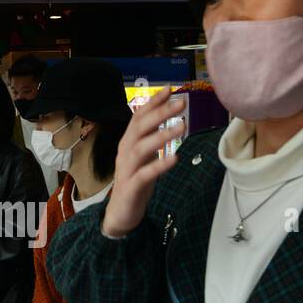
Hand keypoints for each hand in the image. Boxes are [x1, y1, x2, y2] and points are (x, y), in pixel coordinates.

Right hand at [101, 87, 183, 237]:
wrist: (120, 213)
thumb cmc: (135, 182)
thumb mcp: (144, 157)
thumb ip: (151, 138)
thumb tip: (165, 118)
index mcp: (128, 143)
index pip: (138, 117)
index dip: (153, 102)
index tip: (169, 89)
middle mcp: (125, 153)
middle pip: (140, 128)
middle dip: (160, 113)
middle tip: (181, 103)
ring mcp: (127, 170)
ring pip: (141, 148)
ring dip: (161, 136)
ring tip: (182, 126)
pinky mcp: (131, 187)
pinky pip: (145, 174)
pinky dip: (159, 165)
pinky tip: (174, 158)